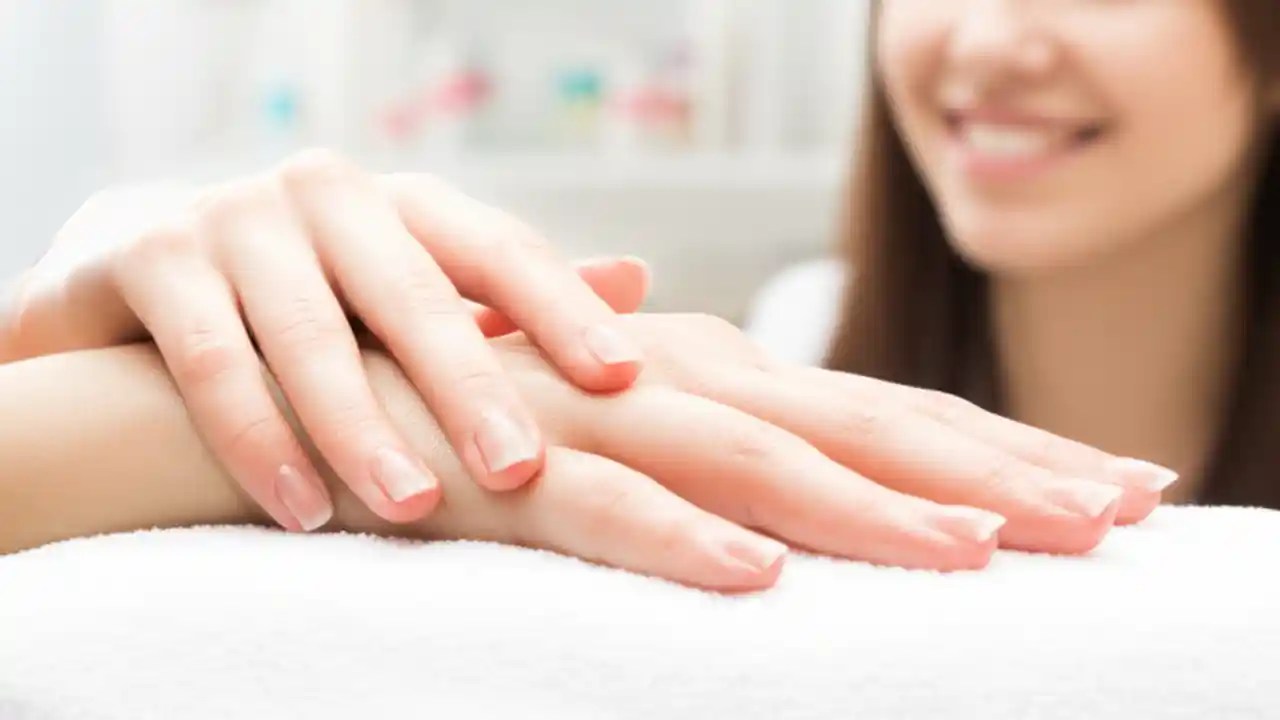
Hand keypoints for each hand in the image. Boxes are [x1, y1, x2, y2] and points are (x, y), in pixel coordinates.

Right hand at [2, 150, 650, 532]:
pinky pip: (211, 356)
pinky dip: (256, 436)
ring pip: (310, 334)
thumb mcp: (410, 283)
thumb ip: (509, 295)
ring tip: (410, 507)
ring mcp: (238, 216)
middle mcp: (330, 193)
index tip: (624, 378)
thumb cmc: (311, 290)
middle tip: (520, 470)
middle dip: (469, 387)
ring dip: (361, 428)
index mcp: (407, 203)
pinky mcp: (152, 254)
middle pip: (414, 294)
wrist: (142, 264)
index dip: (562, 310)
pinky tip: (301, 508)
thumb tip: (636, 281)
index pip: (499, 249)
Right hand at [328, 313, 1173, 589]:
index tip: (1105, 491)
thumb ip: (689, 435)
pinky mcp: (499, 461)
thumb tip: (774, 490)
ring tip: (975, 556)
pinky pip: (597, 504)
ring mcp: (588, 413)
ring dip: (860, 508)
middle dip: (986, 471)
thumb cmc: (463, 412)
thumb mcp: (601, 423)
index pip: (873, 411)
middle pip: (852, 424)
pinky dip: (674, 537)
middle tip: (1117, 512)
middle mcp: (667, 376)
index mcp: (703, 370)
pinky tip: (755, 579)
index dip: (993, 449)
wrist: (286, 382)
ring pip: (747, 459)